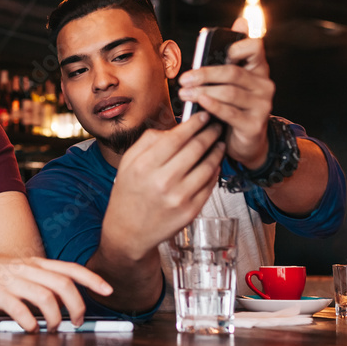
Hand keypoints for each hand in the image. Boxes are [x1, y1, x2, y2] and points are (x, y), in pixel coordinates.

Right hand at [0, 254, 112, 332]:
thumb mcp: (16, 269)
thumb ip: (37, 279)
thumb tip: (59, 299)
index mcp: (33, 262)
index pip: (70, 268)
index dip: (92, 278)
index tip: (108, 290)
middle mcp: (25, 268)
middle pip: (63, 285)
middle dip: (77, 306)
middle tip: (77, 322)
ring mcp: (11, 280)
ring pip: (46, 298)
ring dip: (55, 318)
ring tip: (52, 328)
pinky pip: (20, 309)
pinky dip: (30, 323)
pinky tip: (29, 328)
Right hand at [101, 112, 224, 261]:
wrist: (128, 231)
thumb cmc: (128, 193)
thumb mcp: (128, 162)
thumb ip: (148, 141)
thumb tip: (173, 128)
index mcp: (145, 165)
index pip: (177, 137)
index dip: (193, 123)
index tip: (202, 115)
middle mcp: (162, 180)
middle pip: (195, 149)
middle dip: (209, 133)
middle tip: (215, 125)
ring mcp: (179, 198)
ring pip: (207, 166)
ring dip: (216, 151)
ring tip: (219, 143)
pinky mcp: (190, 212)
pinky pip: (209, 186)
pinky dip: (214, 172)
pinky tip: (214, 164)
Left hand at [177, 17, 274, 168]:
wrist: (248, 142)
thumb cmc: (236, 106)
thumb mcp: (234, 80)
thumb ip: (234, 54)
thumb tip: (241, 20)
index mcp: (259, 70)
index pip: (254, 47)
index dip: (235, 46)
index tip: (213, 52)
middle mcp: (265, 85)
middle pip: (232, 72)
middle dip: (204, 74)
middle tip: (184, 79)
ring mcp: (262, 105)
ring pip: (229, 92)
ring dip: (202, 91)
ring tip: (184, 93)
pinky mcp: (254, 125)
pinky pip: (229, 112)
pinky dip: (212, 106)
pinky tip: (199, 103)